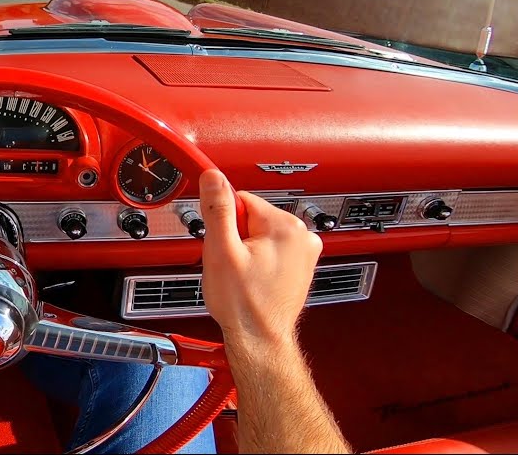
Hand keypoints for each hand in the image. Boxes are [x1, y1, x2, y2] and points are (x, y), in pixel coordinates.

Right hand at [199, 169, 321, 348]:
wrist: (259, 340)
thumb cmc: (244, 304)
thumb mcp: (221, 251)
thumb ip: (218, 209)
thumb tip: (213, 178)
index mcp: (285, 226)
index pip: (242, 199)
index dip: (225, 221)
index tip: (220, 240)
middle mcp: (302, 235)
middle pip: (252, 216)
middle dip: (235, 236)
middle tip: (231, 263)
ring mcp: (304, 251)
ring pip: (260, 233)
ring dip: (246, 249)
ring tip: (242, 274)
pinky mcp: (301, 265)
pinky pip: (271, 249)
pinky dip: (258, 260)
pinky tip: (253, 278)